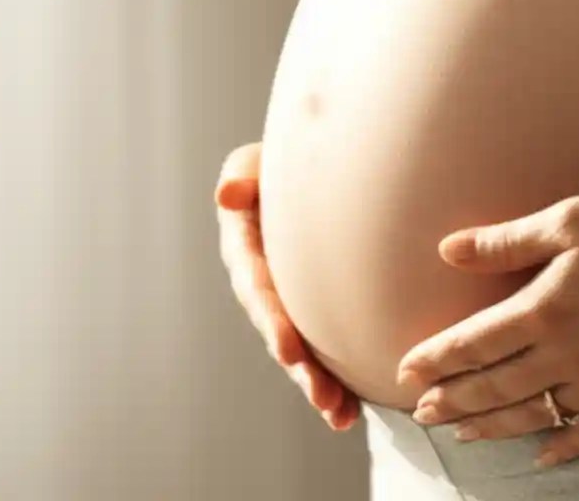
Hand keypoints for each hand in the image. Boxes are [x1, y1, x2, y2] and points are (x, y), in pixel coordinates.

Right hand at [215, 142, 360, 430]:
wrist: (304, 175)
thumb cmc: (275, 165)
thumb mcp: (254, 163)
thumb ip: (241, 177)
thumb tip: (227, 195)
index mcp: (244, 248)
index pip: (258, 287)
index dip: (272, 320)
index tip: (289, 350)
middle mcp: (260, 283)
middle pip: (279, 331)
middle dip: (300, 367)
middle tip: (322, 395)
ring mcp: (285, 302)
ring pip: (300, 350)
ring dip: (318, 384)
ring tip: (339, 414)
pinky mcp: (310, 313)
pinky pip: (322, 349)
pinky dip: (336, 382)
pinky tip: (351, 413)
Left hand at [394, 187, 578, 467]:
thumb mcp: (570, 219)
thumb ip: (506, 241)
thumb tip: (447, 250)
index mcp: (544, 309)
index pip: (473, 344)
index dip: (436, 361)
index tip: (405, 375)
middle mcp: (568, 354)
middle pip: (496, 387)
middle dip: (453, 402)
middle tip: (422, 415)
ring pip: (537, 414)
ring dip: (494, 427)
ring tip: (463, 436)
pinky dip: (565, 448)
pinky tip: (543, 457)